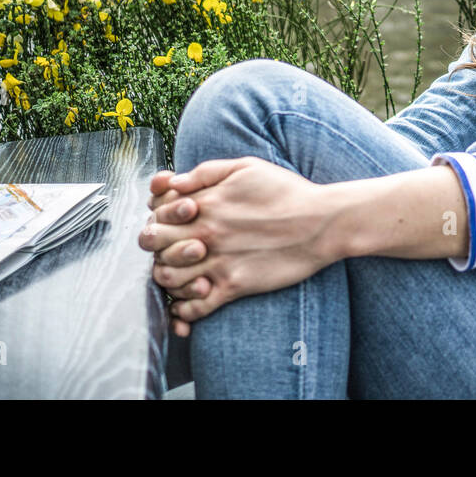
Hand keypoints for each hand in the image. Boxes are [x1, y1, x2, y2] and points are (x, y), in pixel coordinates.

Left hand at [137, 157, 340, 330]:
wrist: (321, 222)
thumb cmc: (286, 191)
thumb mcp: (246, 167)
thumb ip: (205, 172)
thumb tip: (172, 183)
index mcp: (206, 203)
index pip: (157, 212)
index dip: (157, 216)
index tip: (168, 220)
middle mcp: (205, 233)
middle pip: (154, 245)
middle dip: (155, 245)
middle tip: (167, 247)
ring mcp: (217, 262)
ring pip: (167, 278)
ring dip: (166, 276)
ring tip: (179, 272)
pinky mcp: (233, 286)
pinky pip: (195, 307)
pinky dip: (184, 309)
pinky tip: (192, 298)